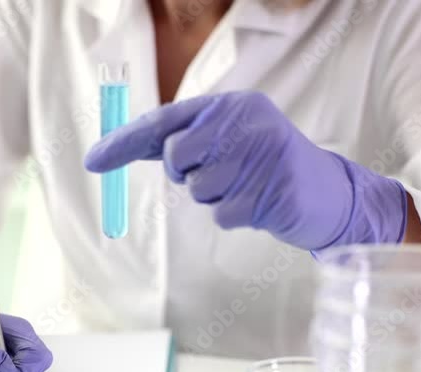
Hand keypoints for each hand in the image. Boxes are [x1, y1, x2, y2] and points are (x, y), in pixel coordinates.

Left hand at [84, 91, 407, 251]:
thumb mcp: (227, 142)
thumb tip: (113, 151)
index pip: (164, 122)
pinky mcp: (273, 190)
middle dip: (187, 175)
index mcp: (231, 105)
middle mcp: (246, 122)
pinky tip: (260, 204)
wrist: (327, 194)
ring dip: (216, 198)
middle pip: (177, 157)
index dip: (125, 142)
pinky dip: (236, 216)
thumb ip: (180, 142)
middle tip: (218, 176)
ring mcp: (262, 155)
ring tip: (247, 188)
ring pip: (199, 190)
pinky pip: (223, 214)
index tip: (92, 161)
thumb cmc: (264, 167)